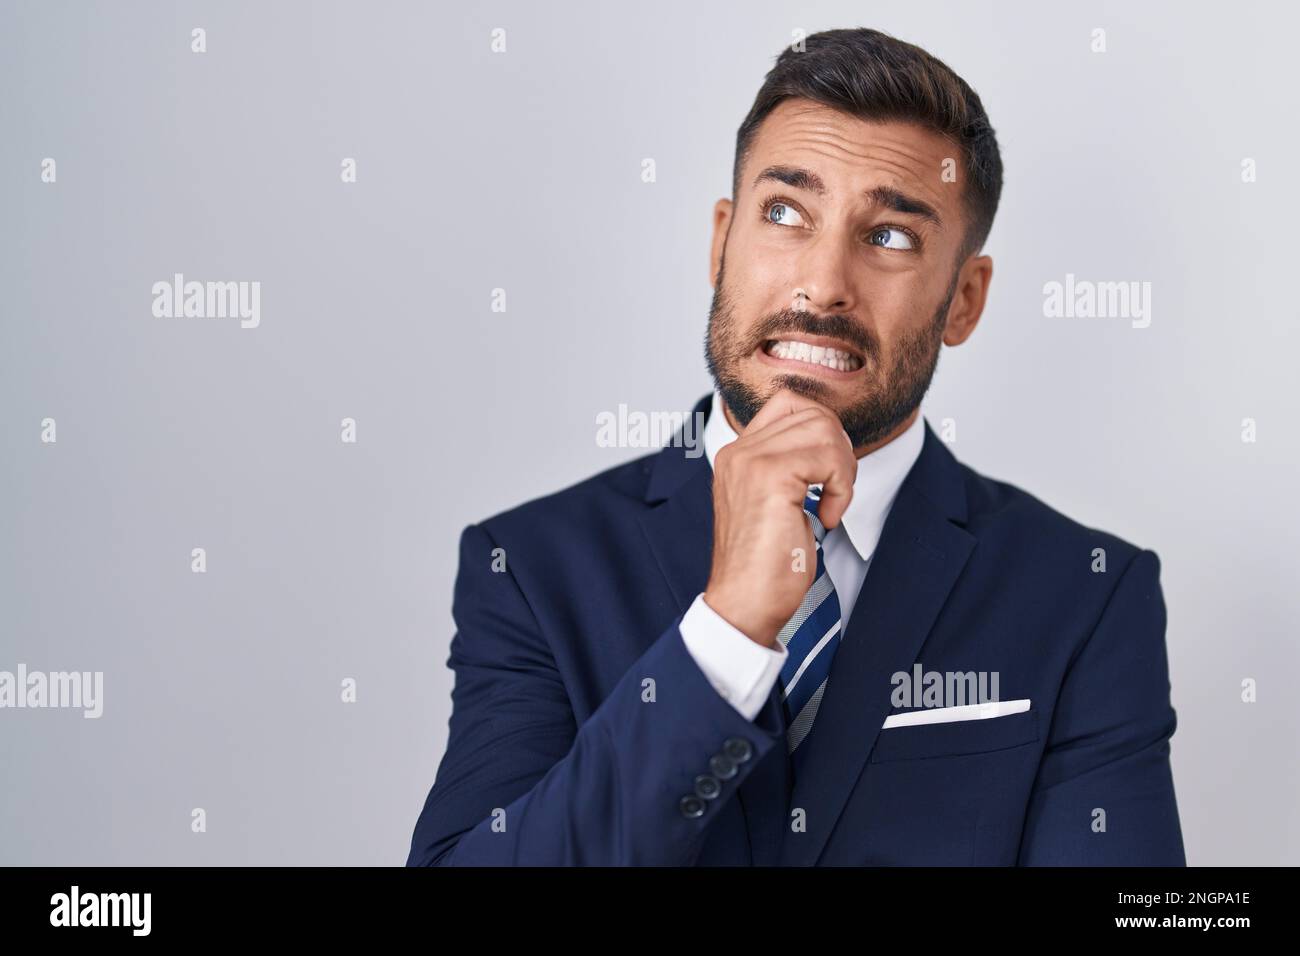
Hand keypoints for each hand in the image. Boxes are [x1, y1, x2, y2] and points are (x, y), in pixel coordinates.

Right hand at [703, 389, 856, 646]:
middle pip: (812, 412)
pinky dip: (842, 488)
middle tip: (836, 493)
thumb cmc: (765, 565)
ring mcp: (751, 461)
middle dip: (840, 450)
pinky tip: (828, 518)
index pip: (789, 403)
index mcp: (736, 454)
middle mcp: (738, 451)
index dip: (823, 432)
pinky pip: (829, 457)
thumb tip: (830, 441)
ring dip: (843, 469)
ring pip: (824, 429)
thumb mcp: (775, 503)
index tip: (827, 476)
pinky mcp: (771, 478)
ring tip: (832, 505)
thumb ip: (790, 466)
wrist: (745, 605)